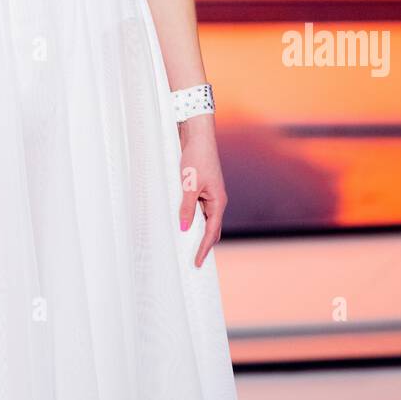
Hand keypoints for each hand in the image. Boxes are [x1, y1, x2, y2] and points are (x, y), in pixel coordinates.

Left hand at [177, 114, 226, 266]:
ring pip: (204, 219)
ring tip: (186, 247)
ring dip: (197, 232)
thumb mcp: (189, 184)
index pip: (211, 231)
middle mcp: (216, 200)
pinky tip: (182, 223)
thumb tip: (184, 228)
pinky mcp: (202, 188)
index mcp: (218, 201)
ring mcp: (209, 195)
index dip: (204, 248)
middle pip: (212, 229)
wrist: (198, 137)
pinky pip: (198, 209)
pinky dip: (192, 219)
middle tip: (194, 260)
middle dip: (204, 244)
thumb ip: (187, 207)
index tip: (197, 262)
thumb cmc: (196, 158)